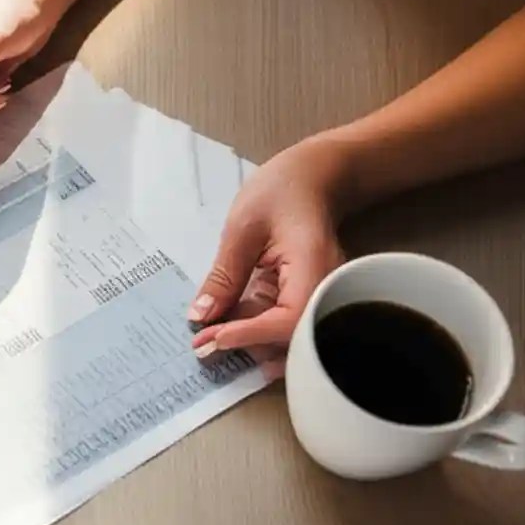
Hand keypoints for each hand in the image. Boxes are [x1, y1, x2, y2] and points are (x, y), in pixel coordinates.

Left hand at [188, 141, 347, 377]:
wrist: (314, 178)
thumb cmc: (281, 191)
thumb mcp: (242, 227)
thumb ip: (223, 275)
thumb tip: (201, 317)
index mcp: (313, 266)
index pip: (289, 319)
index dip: (252, 334)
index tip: (214, 338)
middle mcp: (322, 288)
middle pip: (291, 338)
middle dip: (247, 346)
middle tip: (201, 345)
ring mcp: (315, 295)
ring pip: (284, 335)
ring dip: (246, 341)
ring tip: (205, 338)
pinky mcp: (302, 297)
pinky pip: (279, 321)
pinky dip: (251, 326)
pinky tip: (222, 326)